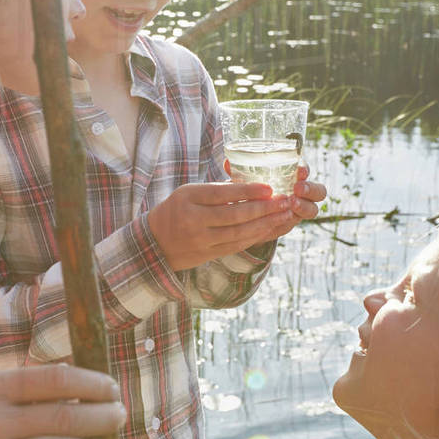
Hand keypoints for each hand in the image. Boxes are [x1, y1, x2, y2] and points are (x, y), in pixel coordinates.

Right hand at [147, 181, 294, 269]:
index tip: (269, 187)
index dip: (248, 191)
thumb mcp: (189, 192)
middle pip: (235, 215)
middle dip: (263, 208)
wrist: (154, 243)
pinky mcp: (207, 254)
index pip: (222, 194)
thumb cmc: (176, 210)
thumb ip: (217, 190)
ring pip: (239, 232)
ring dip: (265, 223)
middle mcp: (194, 220)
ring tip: (283, 214)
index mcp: (189, 198)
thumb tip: (250, 183)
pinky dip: (255, 237)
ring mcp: (201, 240)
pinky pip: (236, 245)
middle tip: (284, 200)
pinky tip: (269, 228)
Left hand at [220, 161, 325, 223]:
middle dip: (310, 189)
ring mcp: (298, 209)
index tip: (298, 170)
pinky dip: (291, 220)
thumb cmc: (249, 190)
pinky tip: (282, 218)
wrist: (245, 214)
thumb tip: (228, 163)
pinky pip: (297, 221)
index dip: (305, 170)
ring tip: (292, 204)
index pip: (305, 170)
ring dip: (305, 206)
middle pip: (318, 191)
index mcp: (292, 176)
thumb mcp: (245, 180)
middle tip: (297, 188)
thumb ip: (240, 173)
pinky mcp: (291, 222)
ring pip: (313, 209)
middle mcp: (300, 192)